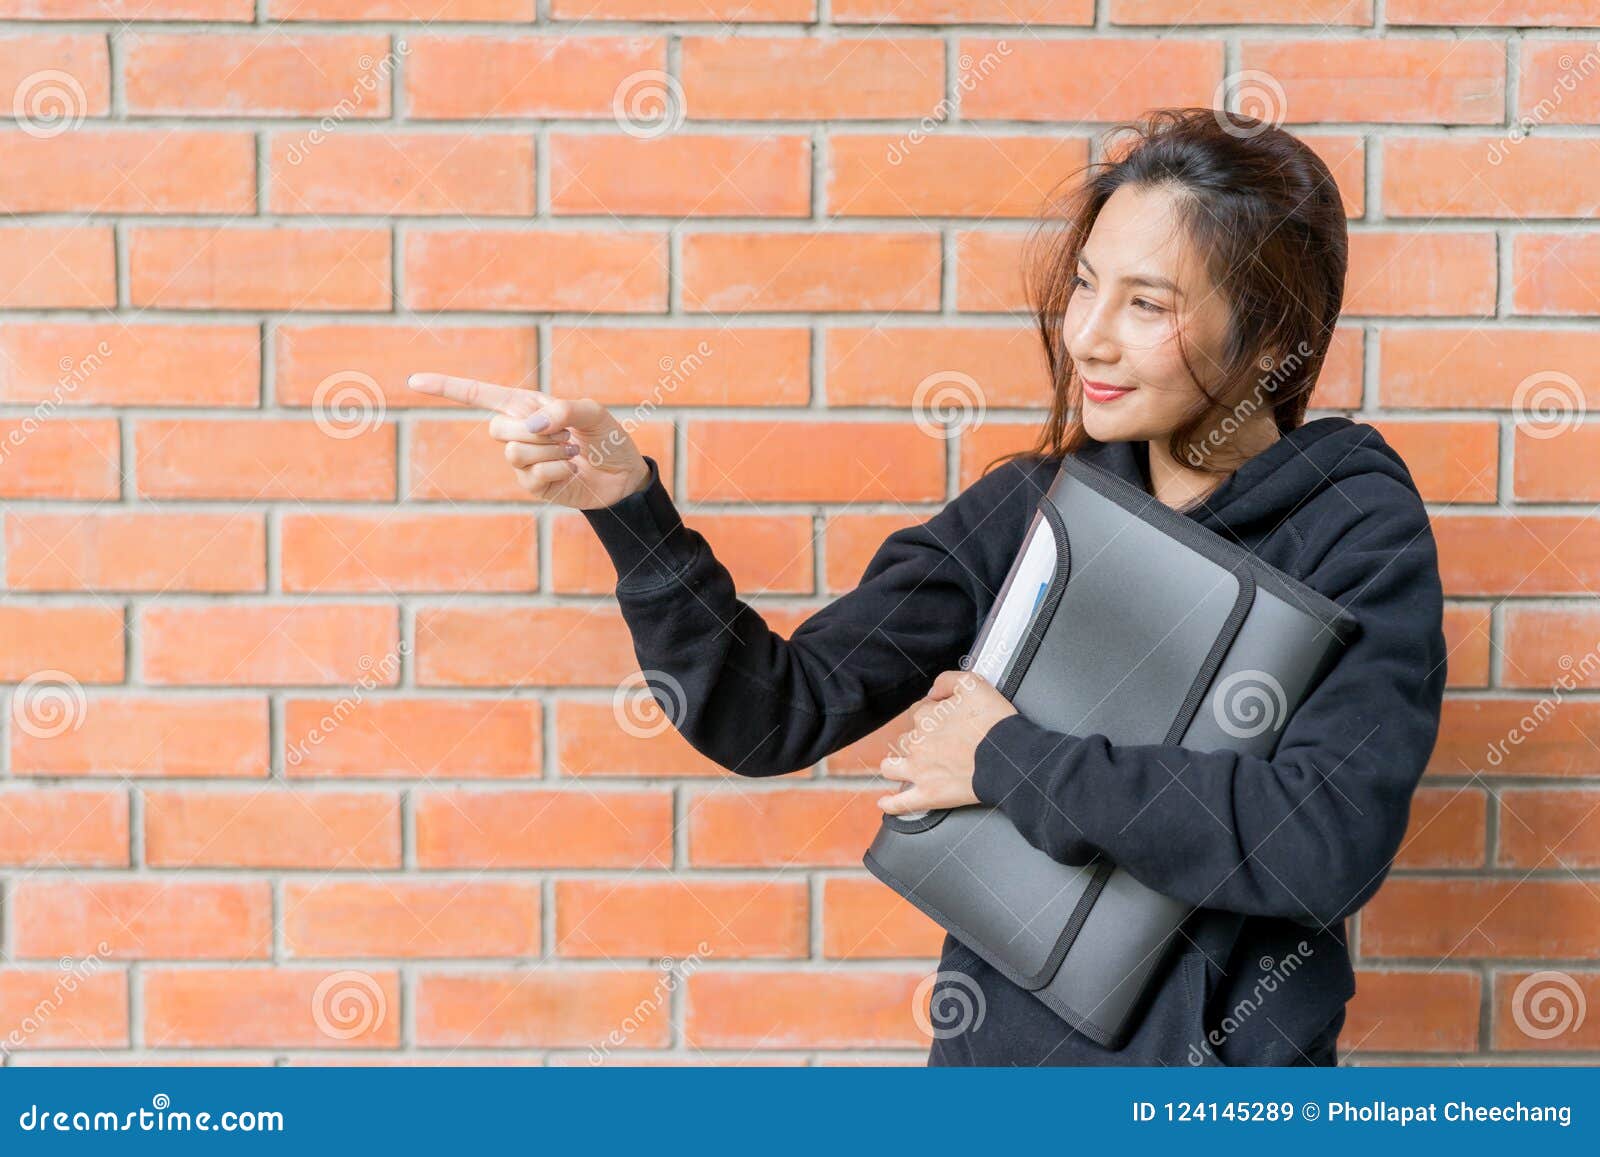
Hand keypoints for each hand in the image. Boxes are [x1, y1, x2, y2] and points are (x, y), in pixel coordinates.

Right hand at [406, 373, 649, 509]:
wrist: (623, 475)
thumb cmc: (608, 437)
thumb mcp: (594, 412)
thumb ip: (564, 408)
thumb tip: (529, 424)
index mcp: (526, 406)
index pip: (480, 395)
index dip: (447, 387)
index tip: (414, 381)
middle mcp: (519, 431)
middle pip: (497, 429)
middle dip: (533, 431)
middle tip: (566, 434)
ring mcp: (523, 461)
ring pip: (513, 452)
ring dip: (549, 449)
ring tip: (571, 450)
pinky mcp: (533, 485)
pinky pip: (532, 474)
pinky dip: (557, 468)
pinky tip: (571, 468)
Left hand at [876, 669, 1016, 814]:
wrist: (1008, 757)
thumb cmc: (994, 723)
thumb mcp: (973, 684)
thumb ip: (947, 681)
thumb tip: (933, 692)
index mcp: (926, 717)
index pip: (919, 712)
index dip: (932, 715)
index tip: (944, 721)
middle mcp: (917, 742)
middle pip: (906, 739)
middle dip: (916, 741)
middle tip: (936, 745)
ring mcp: (919, 770)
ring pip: (892, 767)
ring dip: (896, 766)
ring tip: (906, 768)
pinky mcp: (928, 794)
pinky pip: (900, 802)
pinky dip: (891, 804)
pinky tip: (886, 802)